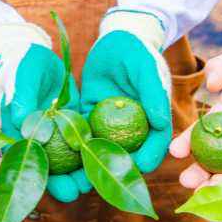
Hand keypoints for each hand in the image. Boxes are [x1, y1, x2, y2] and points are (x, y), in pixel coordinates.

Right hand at [0, 23, 92, 202]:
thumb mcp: (21, 76)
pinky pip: (79, 141)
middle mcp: (32, 136)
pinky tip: (104, 160)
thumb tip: (20, 114)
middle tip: (74, 194)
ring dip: (75, 173)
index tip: (47, 186)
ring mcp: (52, 132)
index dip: (34, 174)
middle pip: (44, 164)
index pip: (22, 157)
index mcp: (15, 130)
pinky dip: (89, 151)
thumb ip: (20, 94)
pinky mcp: (68, 124)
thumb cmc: (22, 64)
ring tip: (91, 185)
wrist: (36, 54)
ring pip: (63, 158)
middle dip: (59, 182)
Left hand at [80, 11, 171, 173]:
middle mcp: (131, 126)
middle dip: (115, 171)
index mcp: (152, 120)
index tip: (139, 169)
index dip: (148, 159)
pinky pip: (80, 133)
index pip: (154, 145)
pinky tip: (58, 157)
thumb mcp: (148, 71)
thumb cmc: (138, 52)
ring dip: (89, 166)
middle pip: (126, 154)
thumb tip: (163, 123)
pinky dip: (71, 145)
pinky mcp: (88, 116)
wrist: (116, 38)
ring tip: (77, 181)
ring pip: (101, 149)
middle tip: (103, 182)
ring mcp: (108, 123)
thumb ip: (154, 95)